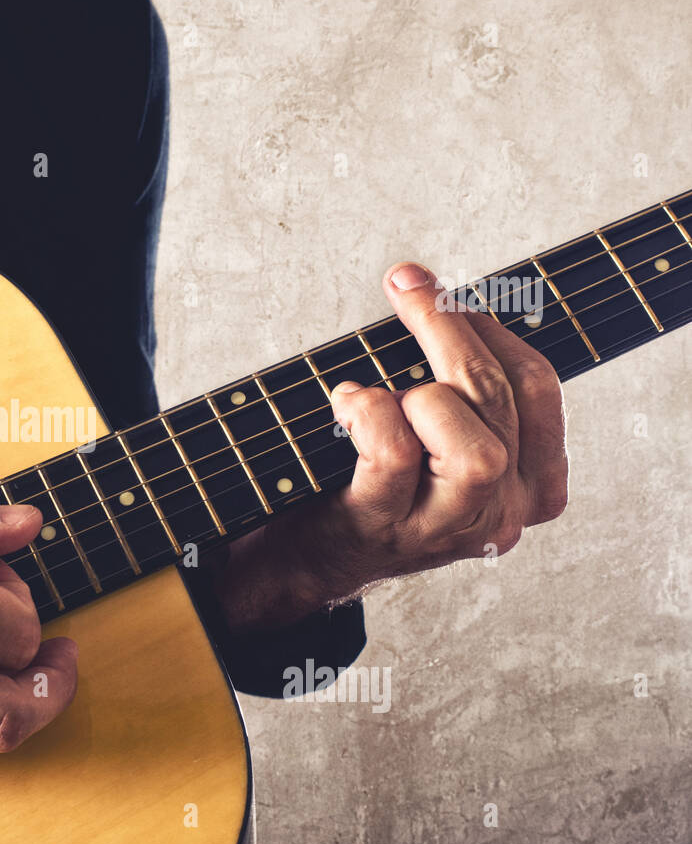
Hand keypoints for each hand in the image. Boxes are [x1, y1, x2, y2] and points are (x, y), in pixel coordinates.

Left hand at [220, 261, 568, 627]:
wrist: (305, 557)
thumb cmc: (369, 482)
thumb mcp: (434, 438)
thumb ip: (456, 386)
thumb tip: (436, 293)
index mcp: (529, 484)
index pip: (538, 388)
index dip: (492, 326)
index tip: (448, 290)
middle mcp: (500, 513)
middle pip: (500, 399)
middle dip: (451, 329)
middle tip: (406, 286)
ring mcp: (446, 529)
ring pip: (472, 445)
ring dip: (420, 396)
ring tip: (372, 397)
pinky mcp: (388, 528)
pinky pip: (395, 455)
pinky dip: (369, 415)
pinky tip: (345, 407)